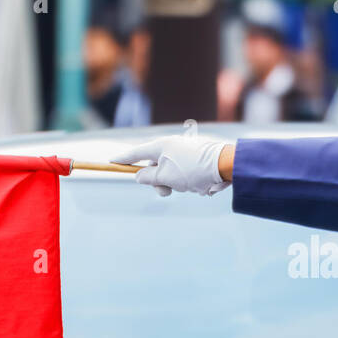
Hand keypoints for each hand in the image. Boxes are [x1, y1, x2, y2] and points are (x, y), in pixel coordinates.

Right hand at [112, 135, 231, 196]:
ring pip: (170, 175)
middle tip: (167, 191)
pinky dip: (188, 183)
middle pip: (154, 168)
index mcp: (161, 146)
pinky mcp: (196, 162)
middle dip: (159, 183)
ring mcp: (184, 154)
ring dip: (175, 185)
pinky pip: (184, 176)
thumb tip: (138, 175)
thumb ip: (148, 177)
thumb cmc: (193, 169)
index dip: (123, 159)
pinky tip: (200, 184)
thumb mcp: (165, 176)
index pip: (136, 153)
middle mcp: (171, 147)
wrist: (225, 165)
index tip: (112, 162)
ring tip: (190, 186)